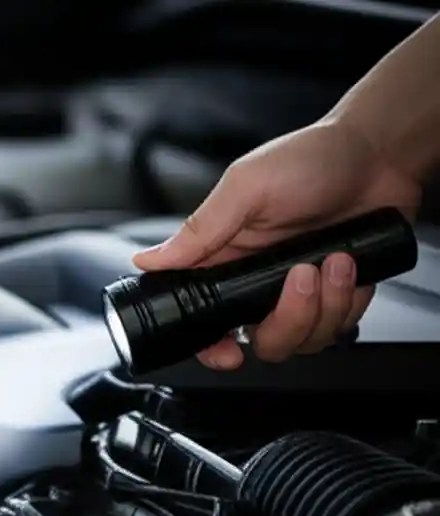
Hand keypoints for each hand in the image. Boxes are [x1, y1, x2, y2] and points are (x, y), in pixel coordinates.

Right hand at [132, 119, 420, 369]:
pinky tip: (349, 265)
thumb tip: (149, 260)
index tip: (227, 350)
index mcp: (225, 260)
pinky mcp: (336, 295)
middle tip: (300, 278)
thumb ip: (200, 230)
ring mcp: (298, 292)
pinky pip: (339, 327)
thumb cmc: (313, 158)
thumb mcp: (246, 187)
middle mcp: (257, 282)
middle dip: (286, 322)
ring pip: (302, 340)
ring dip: (324, 305)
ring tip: (332, 261)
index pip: (203, 319)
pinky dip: (348, 301)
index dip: (211, 345)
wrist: (379, 153)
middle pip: (260, 341)